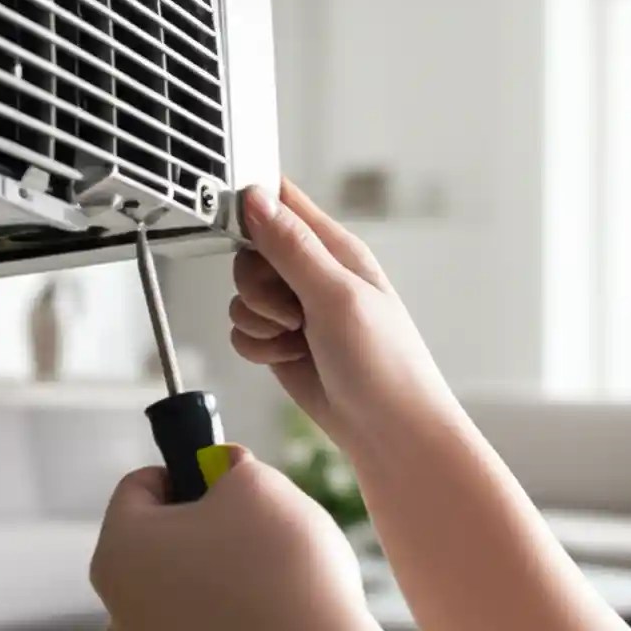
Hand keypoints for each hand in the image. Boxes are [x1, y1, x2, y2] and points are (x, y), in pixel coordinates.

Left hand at [90, 446, 376, 630]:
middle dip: (205, 520)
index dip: (186, 468)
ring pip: (182, 579)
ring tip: (265, 569)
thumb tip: (226, 466)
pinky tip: (266, 605)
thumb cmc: (282, 573)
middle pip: (159, 536)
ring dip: (218, 566)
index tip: (221, 478)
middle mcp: (120, 602)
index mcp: (121, 548)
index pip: (139, 485)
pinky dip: (229, 606)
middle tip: (251, 521)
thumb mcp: (259, 485)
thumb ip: (230, 463)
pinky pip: (202, 615)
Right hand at [230, 180, 451, 444]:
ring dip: (258, 321)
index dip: (253, 207)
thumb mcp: (336, 296)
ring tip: (296, 339)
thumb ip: (292, 247)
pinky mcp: (281, 342)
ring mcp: (296, 309)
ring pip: (241, 295)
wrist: (388, 431)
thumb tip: (256, 199)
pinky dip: (257, 348)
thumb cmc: (384, 364)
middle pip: (249, 252)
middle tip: (289, 311)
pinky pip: (243, 332)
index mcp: (334, 248)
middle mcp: (313, 273)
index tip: (243, 237)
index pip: (282, 200)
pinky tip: (289, 358)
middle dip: (255, 286)